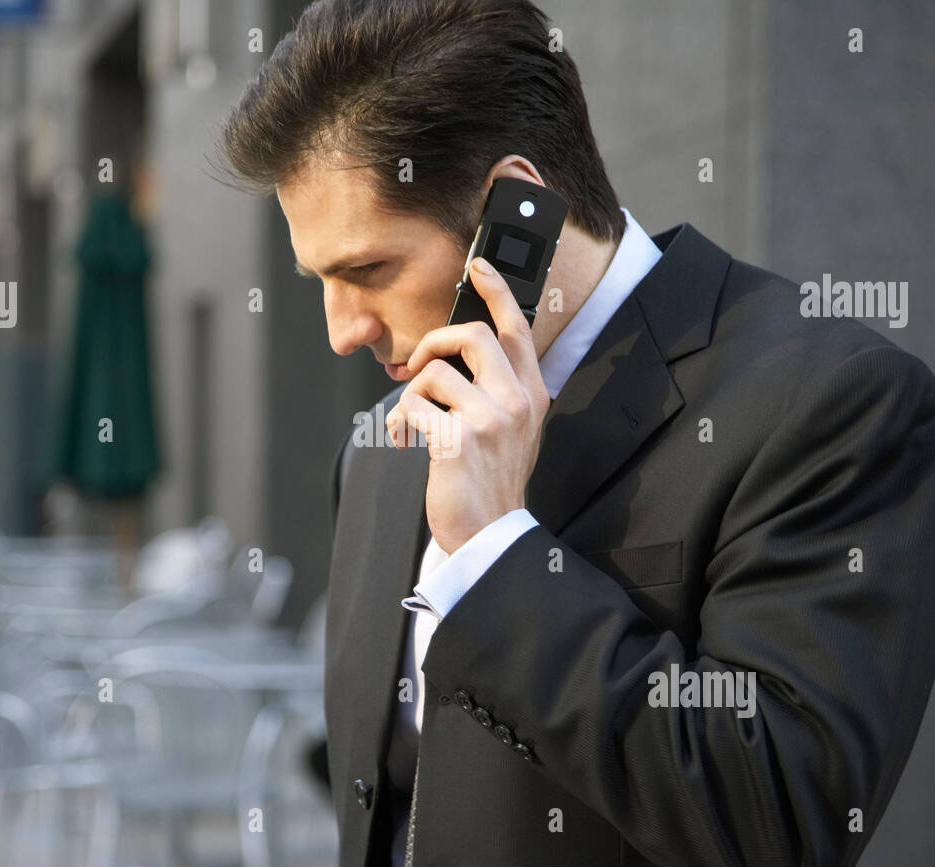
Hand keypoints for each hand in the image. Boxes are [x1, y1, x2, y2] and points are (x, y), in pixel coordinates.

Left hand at [384, 257, 549, 553]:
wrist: (489, 533)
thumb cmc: (491, 480)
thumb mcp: (511, 429)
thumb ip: (497, 389)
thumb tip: (458, 354)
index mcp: (532, 394)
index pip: (517, 328)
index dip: (497, 291)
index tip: (479, 265)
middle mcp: (517, 402)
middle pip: (473, 336)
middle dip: (434, 342)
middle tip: (418, 366)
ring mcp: (491, 419)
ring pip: (435, 373)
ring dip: (412, 395)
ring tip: (413, 423)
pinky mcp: (459, 439)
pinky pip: (416, 406)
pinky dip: (402, 422)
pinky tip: (407, 442)